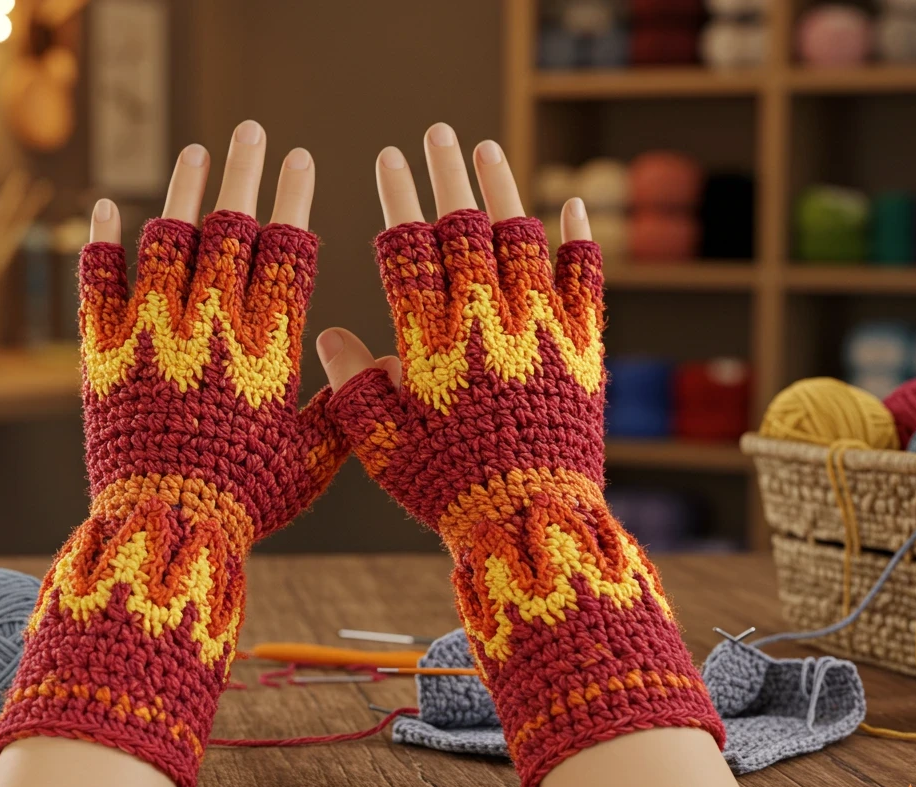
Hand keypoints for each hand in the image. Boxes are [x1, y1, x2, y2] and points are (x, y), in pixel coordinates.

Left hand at [0, 121, 346, 786]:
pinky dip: (100, 242)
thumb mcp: (313, 456)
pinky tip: (105, 208)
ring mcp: (153, 329)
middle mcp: (210, 321)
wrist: (166, 527)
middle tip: (249, 130)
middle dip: (243, 170)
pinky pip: (97, 281)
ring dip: (181, 188)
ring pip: (167, 236)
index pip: (285, 246)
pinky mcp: (104, 350)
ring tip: (193, 151)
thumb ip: (341, 402)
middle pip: (229, 223)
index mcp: (266, 341)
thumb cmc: (249, 498)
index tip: (301, 159)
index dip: (294, 197)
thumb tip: (370, 356)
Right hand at [319, 124, 722, 786]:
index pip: (409, 246)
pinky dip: (578, 238)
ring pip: (522, 236)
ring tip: (486, 150)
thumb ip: (353, 383)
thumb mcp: (381, 443)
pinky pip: (585, 278)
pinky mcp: (581, 347)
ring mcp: (539, 327)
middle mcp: (487, 319)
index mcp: (431, 338)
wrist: (532, 523)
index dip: (397, 197)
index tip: (388, 159)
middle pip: (465, 224)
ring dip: (504, 187)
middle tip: (437, 134)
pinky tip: (570, 204)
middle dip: (446, 173)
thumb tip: (330, 333)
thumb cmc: (447, 489)